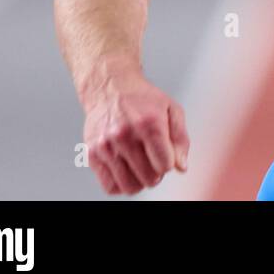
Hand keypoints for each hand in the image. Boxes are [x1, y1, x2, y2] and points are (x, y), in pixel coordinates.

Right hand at [82, 65, 189, 195]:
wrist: (111, 87)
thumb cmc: (144, 99)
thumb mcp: (172, 110)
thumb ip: (181, 139)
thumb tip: (181, 168)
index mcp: (149, 124)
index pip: (165, 166)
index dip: (169, 164)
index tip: (166, 155)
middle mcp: (125, 136)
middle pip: (149, 178)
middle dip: (157, 174)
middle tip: (154, 160)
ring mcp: (106, 146)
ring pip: (130, 186)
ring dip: (140, 181)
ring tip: (141, 166)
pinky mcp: (92, 154)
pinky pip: (110, 186)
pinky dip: (121, 185)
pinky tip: (127, 171)